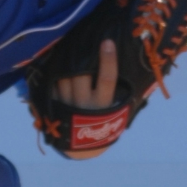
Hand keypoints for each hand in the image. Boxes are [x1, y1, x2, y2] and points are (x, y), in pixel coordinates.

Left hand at [55, 38, 118, 159]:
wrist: (83, 146)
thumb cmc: (105, 123)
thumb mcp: (116, 111)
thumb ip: (120, 92)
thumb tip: (133, 67)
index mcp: (103, 104)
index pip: (107, 78)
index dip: (108, 60)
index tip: (107, 42)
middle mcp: (84, 104)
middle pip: (80, 76)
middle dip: (80, 58)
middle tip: (82, 40)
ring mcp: (68, 105)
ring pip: (64, 79)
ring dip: (66, 63)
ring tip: (70, 47)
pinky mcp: (55, 106)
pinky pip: (53, 85)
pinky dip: (55, 74)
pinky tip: (58, 63)